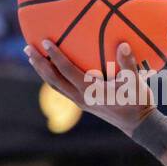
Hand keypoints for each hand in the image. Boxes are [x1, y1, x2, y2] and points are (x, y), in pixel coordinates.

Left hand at [24, 39, 155, 135]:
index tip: (46, 41)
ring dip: (42, 71)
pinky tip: (52, 70)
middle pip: (53, 79)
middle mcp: (81, 97)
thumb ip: (128, 63)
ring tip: (32, 58)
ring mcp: (80, 102)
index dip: (55, 56)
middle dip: (39, 63)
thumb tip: (123, 44)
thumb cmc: (138, 102)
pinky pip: (62, 89)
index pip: (67, 71)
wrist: (138, 124)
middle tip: (28, 47)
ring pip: (54, 85)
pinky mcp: (83, 103)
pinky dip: (53, 78)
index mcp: (90, 90)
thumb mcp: (136, 83)